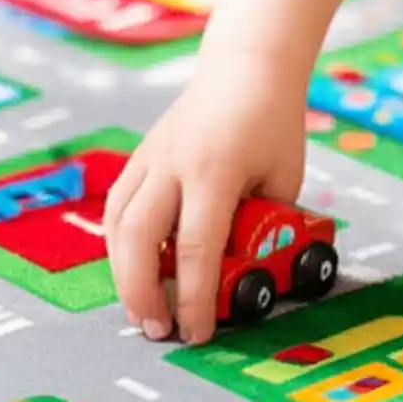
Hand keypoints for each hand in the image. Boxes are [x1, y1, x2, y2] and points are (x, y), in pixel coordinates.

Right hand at [105, 55, 306, 344]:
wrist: (246, 68)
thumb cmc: (273, 125)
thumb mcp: (285, 179)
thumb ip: (262, 226)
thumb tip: (240, 274)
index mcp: (215, 169)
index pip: (196, 247)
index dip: (195, 298)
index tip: (198, 333)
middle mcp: (172, 164)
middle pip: (138, 237)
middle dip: (141, 292)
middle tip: (156, 330)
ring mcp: (149, 158)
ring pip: (117, 225)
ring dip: (123, 274)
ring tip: (141, 310)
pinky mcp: (138, 159)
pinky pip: (118, 210)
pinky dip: (120, 248)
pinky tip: (133, 273)